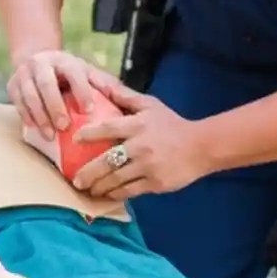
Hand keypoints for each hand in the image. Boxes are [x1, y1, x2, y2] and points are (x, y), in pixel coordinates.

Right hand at [8, 50, 122, 139]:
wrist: (36, 59)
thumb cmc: (70, 74)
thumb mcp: (87, 73)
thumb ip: (105, 85)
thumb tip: (128, 99)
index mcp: (65, 61)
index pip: (74, 73)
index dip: (81, 91)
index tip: (89, 110)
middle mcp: (42, 63)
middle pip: (46, 83)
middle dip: (55, 105)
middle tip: (65, 126)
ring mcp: (24, 73)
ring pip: (29, 93)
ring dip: (38, 115)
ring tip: (50, 135)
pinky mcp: (11, 85)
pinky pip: (17, 102)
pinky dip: (26, 116)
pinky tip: (35, 130)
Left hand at [71, 83, 213, 199]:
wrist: (202, 146)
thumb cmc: (172, 124)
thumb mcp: (150, 105)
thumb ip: (125, 97)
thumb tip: (100, 83)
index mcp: (137, 125)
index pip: (107, 128)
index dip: (89, 134)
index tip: (74, 139)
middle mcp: (140, 147)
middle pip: (107, 161)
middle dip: (88, 172)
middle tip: (75, 179)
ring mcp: (148, 167)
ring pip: (116, 179)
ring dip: (99, 186)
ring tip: (88, 189)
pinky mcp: (156, 183)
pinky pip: (130, 191)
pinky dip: (116, 194)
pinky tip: (106, 195)